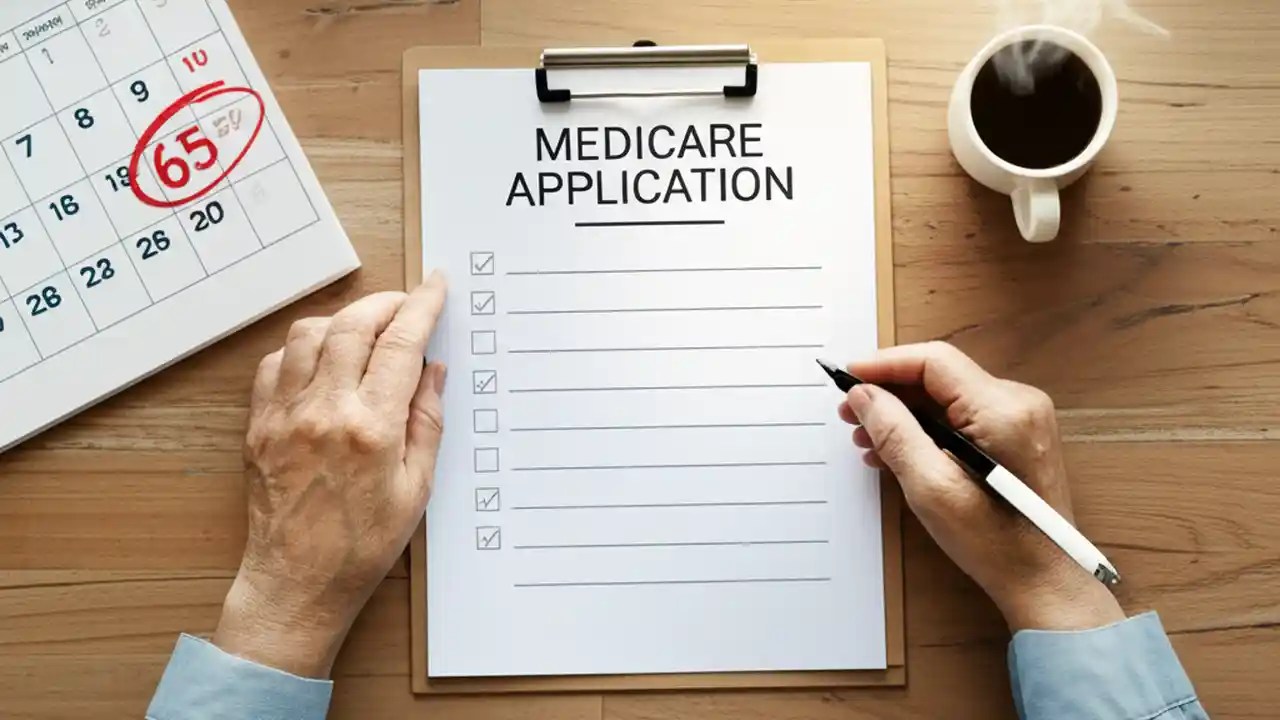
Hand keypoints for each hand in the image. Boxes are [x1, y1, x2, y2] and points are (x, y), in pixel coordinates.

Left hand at [213, 273, 448, 677]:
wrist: (297, 583)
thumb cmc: (362, 545)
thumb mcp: (417, 488)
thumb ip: (427, 421)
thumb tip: (433, 370)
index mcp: (372, 428)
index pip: (401, 344)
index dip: (422, 306)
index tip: (436, 286)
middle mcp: (324, 412)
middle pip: (353, 325)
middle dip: (385, 303)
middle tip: (405, 303)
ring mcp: (285, 415)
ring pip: (309, 333)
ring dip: (343, 320)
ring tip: (366, 329)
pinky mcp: (259, 426)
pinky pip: (276, 364)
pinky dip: (302, 348)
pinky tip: (323, 361)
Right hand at [838, 342, 1123, 631]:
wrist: (1046, 580)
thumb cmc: (997, 543)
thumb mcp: (931, 488)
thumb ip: (895, 433)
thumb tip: (865, 396)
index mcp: (1002, 411)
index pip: (934, 362)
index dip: (885, 364)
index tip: (848, 376)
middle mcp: (1018, 404)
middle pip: (938, 377)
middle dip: (889, 391)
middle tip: (850, 413)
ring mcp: (1020, 419)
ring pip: (946, 397)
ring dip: (903, 412)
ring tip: (867, 438)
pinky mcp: (1016, 436)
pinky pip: (960, 416)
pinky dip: (926, 427)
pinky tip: (897, 448)